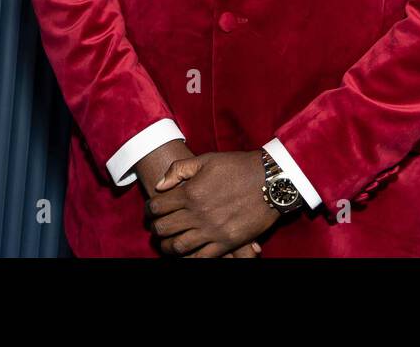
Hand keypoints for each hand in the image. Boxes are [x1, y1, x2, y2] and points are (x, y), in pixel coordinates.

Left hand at [146, 150, 279, 256]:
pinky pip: (201, 258)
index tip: (150, 210)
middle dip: (155, 228)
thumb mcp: (206, 160)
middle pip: (164, 228)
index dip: (150, 209)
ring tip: (167, 243)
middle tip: (155, 227)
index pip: (158, 206)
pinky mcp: (226, 242)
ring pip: (178, 246)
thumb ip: (179, 170)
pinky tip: (186, 254)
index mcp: (191, 192)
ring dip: (168, 246)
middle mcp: (198, 214)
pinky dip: (189, 258)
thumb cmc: (238, 166)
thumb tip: (160, 186)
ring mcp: (212, 230)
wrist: (269, 180)